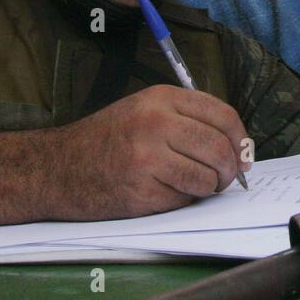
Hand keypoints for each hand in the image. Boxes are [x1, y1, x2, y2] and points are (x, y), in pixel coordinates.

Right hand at [56, 85, 251, 218]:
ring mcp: (147, 158)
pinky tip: (164, 192)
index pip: (224, 116)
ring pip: (207, 178)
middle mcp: (155, 123)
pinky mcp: (140, 191)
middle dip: (231, 170)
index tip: (244, 156)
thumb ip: (188, 121)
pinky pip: (183, 199)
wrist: (56, 168)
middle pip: (220, 149)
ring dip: (209, 188)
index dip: (242, 141)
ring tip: (195, 186)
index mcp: (161, 99)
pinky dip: (183, 200)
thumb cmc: (106, 140)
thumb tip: (239, 148)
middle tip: (225, 179)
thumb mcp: (145, 111)